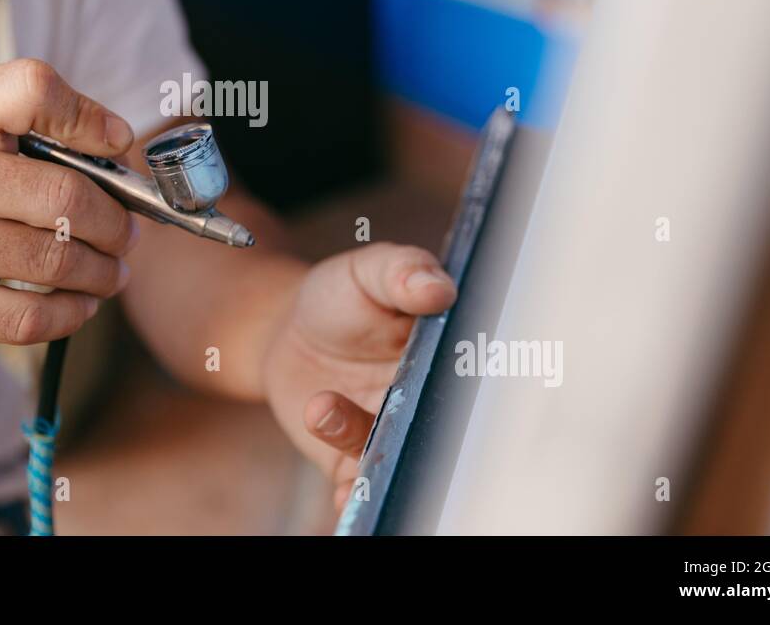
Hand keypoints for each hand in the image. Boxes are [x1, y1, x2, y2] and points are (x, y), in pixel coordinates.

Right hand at [0, 59, 138, 357]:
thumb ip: (9, 135)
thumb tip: (113, 156)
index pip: (32, 89)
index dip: (89, 116)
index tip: (118, 146)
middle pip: (65, 193)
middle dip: (116, 222)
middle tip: (128, 234)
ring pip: (56, 259)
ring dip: (102, 273)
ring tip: (111, 273)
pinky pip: (30, 315)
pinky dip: (71, 314)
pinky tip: (79, 305)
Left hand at [260, 242, 456, 512]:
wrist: (288, 333)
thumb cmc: (341, 297)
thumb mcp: (366, 272)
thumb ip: (398, 272)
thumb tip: (437, 288)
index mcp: (446, 357)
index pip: (479, 377)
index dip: (481, 387)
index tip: (465, 386)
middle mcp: (427, 405)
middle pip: (448, 432)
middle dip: (435, 437)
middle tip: (405, 422)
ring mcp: (391, 436)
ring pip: (398, 459)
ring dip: (366, 447)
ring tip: (323, 406)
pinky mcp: (352, 461)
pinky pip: (362, 487)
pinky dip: (358, 496)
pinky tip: (346, 492)